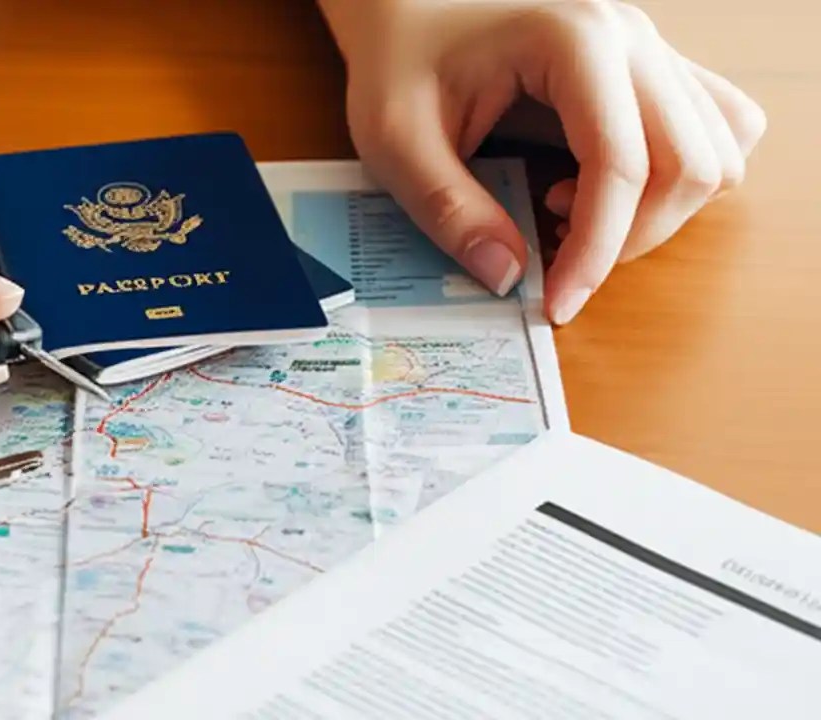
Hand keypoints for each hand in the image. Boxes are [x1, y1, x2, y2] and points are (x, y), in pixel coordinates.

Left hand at [320, 0, 766, 322]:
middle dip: (632, 238)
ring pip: (719, 149)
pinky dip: (677, 178)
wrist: (409, 12)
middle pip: (690, 163)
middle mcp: (632, 38)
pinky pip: (715, 129)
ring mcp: (651, 50)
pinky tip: (600, 185)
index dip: (596, 252)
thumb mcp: (396, 140)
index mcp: (574, 41)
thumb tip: (508, 278)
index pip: (621, 165)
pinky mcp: (653, 70)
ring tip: (571, 211)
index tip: (556, 304)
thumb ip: (448, 208)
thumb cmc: (401, 63)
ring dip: (662, 210)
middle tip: (560, 261)